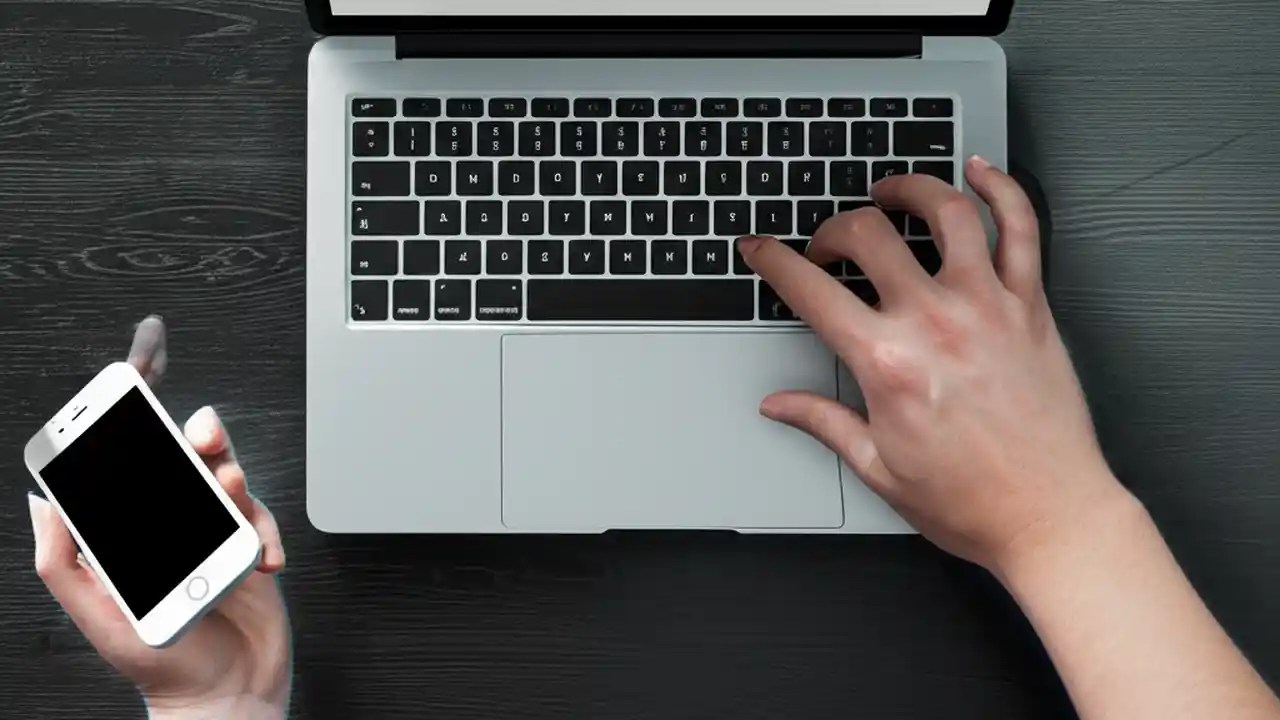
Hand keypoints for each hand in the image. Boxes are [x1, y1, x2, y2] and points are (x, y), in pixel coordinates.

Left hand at [28, 317, 290, 719]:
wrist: (226, 697)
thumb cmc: (160, 662)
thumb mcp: (97, 614)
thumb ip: (63, 559)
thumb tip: (43, 500)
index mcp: (124, 532)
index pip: (121, 461)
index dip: (126, 413)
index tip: (138, 365)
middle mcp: (168, 524)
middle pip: (181, 456)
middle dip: (193, 433)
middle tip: (200, 430)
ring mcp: (212, 532)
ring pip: (224, 475)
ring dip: (231, 472)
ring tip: (232, 485)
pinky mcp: (250, 545)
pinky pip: (260, 518)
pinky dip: (263, 533)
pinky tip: (260, 561)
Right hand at [741, 157, 1133, 573]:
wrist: (1050, 516)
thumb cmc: (971, 501)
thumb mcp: (878, 467)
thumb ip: (822, 421)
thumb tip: (778, 404)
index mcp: (888, 363)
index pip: (811, 290)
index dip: (773, 261)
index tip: (761, 249)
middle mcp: (936, 322)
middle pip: (867, 235)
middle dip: (832, 229)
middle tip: (826, 244)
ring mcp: (988, 306)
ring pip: (946, 212)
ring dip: (909, 189)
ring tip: (890, 192)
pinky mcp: (1031, 307)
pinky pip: (1020, 229)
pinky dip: (1002, 191)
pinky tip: (982, 173)